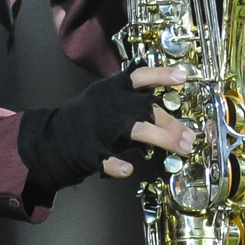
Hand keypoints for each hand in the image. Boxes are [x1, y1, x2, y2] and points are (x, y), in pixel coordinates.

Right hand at [16, 65, 196, 190]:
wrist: (53, 139)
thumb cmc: (88, 118)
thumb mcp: (106, 98)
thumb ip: (133, 102)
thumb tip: (169, 114)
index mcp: (112, 89)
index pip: (138, 76)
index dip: (161, 75)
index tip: (183, 76)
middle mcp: (109, 105)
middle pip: (146, 108)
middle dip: (172, 122)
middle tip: (190, 136)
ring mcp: (101, 128)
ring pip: (136, 130)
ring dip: (163, 138)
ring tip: (182, 147)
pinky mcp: (92, 152)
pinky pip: (108, 160)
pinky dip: (118, 165)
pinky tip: (128, 169)